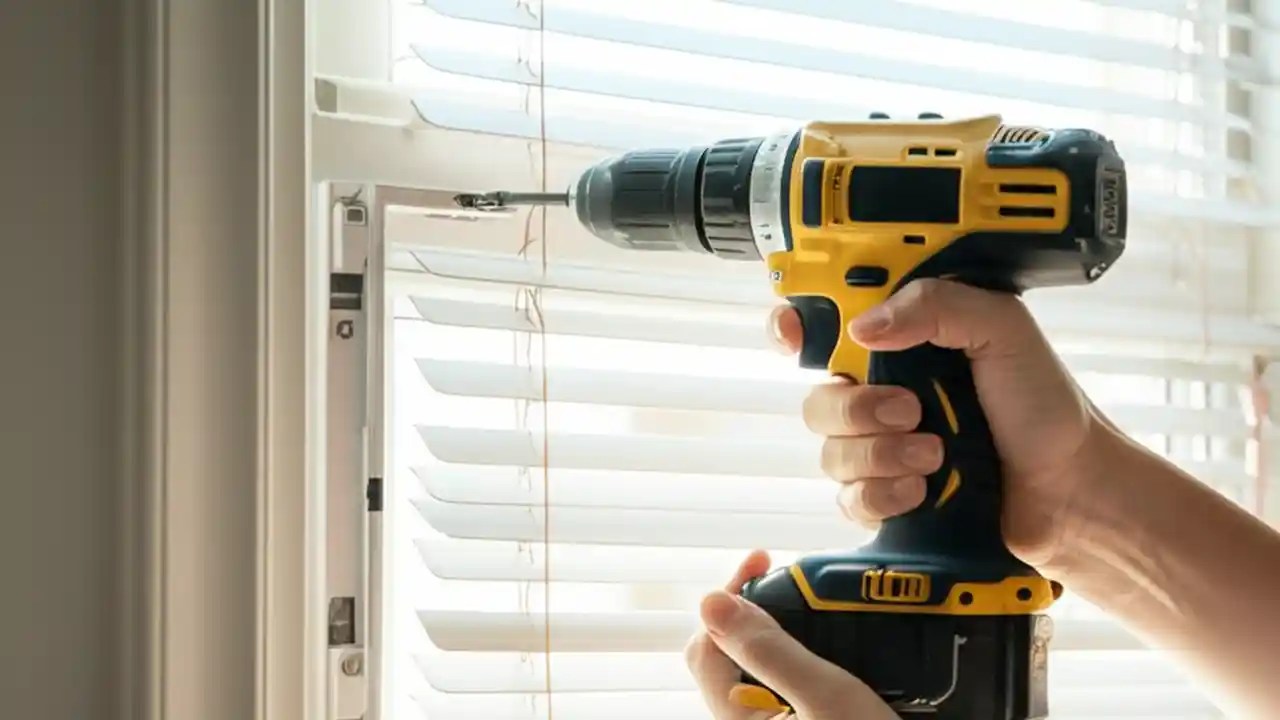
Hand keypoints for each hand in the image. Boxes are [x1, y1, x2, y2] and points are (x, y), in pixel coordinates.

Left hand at [685, 550, 898, 718]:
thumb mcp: (826, 698)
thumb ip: (769, 650)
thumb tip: (712, 602)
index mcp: (735, 719)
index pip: (706, 643)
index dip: (730, 596)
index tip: (765, 561)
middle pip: (731, 654)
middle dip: (760, 611)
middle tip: (797, 584)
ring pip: (761, 670)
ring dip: (786, 634)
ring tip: (822, 612)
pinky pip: (788, 689)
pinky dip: (805, 661)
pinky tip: (838, 651)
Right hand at [770, 278, 1107, 568]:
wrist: (1074, 492)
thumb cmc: (1047, 407)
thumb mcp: (1003, 329)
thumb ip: (936, 306)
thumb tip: (862, 327)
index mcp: (906, 341)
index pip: (828, 323)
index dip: (796, 327)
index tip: (794, 338)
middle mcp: (886, 390)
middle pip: (818, 395)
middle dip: (856, 408)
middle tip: (911, 411)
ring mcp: (885, 446)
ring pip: (830, 450)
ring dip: (879, 455)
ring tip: (935, 457)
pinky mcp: (890, 496)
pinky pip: (848, 497)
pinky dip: (880, 495)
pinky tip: (921, 492)